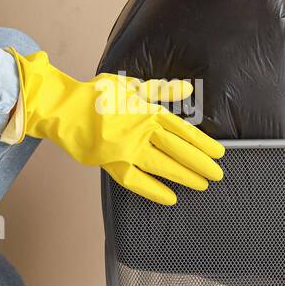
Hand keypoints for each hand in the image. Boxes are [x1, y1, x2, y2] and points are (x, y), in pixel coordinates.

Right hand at [5, 49, 223, 204]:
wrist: (65, 109)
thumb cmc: (97, 95)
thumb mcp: (132, 86)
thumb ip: (161, 90)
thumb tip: (188, 89)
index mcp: (148, 111)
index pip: (183, 130)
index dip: (203, 143)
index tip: (219, 153)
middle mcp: (141, 131)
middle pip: (178, 149)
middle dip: (200, 163)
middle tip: (217, 175)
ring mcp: (127, 149)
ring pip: (162, 166)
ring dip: (184, 176)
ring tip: (201, 185)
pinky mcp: (112, 163)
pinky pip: (137, 181)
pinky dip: (154, 190)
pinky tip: (170, 198)